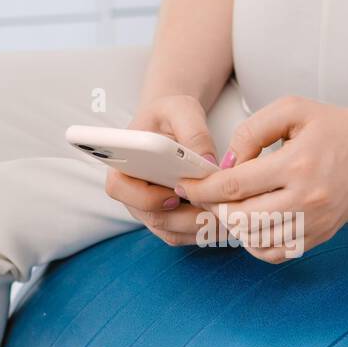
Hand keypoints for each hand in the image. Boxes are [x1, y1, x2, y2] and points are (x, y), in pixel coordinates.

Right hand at [103, 94, 218, 245]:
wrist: (174, 124)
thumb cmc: (170, 115)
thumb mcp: (181, 111)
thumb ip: (194, 132)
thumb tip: (209, 163)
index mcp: (122, 164)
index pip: (119, 189)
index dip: (145, 198)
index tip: (174, 195)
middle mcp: (132, 193)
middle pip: (153, 218)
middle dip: (187, 217)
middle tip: (217, 207)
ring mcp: (150, 210)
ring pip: (173, 232)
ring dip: (202, 227)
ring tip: (228, 212)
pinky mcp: (170, 220)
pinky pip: (186, 235)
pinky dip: (207, 231)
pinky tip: (228, 216)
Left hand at [176, 95, 347, 262]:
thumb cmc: (333, 126)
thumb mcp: (291, 109)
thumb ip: (250, 130)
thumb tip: (226, 164)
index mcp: (297, 165)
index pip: (235, 186)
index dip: (203, 188)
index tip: (185, 185)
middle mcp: (307, 200)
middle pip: (240, 219)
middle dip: (213, 208)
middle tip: (206, 196)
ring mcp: (314, 223)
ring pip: (254, 240)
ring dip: (232, 226)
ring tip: (228, 206)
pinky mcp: (319, 237)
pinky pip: (274, 252)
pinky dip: (253, 242)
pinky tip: (251, 222)